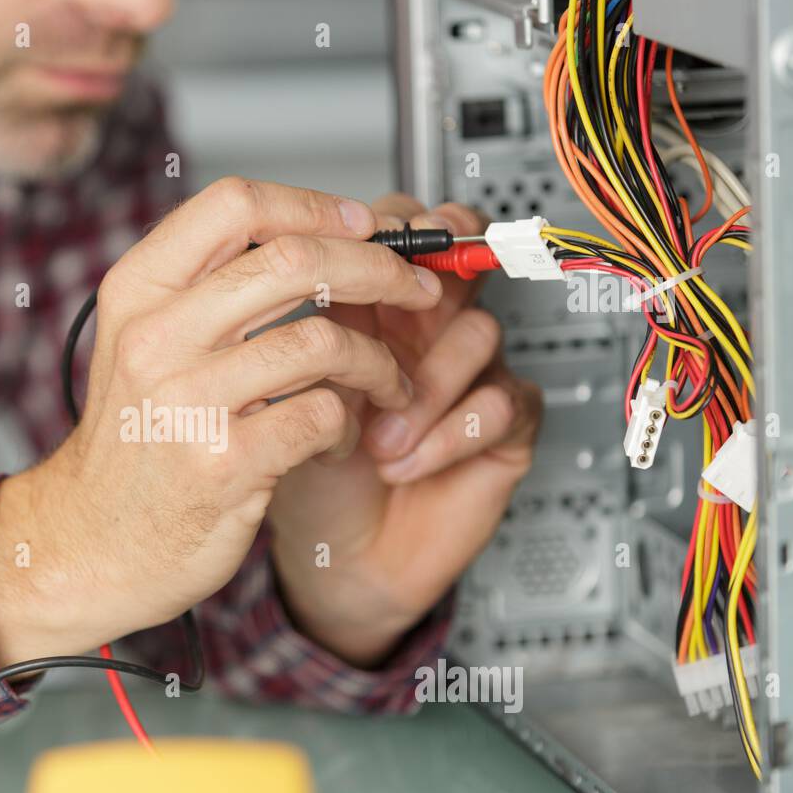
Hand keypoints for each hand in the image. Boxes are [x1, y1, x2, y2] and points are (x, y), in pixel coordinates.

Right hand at [0, 178, 443, 666]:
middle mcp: (156, 337)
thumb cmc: (131, 446)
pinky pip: (324, 415)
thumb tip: (321, 239)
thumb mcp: (142, 348)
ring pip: (325, 342)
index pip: (236, 205)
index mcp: (137, 292)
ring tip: (387, 383)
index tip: (365, 225)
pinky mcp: (226, 463)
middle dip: (380, 269)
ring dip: (379, 363)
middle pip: (296, 260)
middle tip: (414, 290)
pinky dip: (350, 425)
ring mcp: (188, 401)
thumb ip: (209, 293)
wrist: (89, 544)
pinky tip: (338, 439)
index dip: (317, 206)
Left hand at [267, 196, 543, 666]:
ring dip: (425, 386)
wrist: (333, 561)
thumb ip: (306, 330)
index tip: (364, 252)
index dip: (393, 231)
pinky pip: (502, 403)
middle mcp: (426, 332)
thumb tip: (309, 269)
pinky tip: (405, 463)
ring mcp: (469, 376)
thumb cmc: (304, 475)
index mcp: (371, 309)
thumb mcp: (288, 393)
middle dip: (441, 271)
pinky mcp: (504, 427)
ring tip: (376, 439)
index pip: (401, 233)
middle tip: (413, 301)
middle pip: (462, 261)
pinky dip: (450, 434)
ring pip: (478, 334)